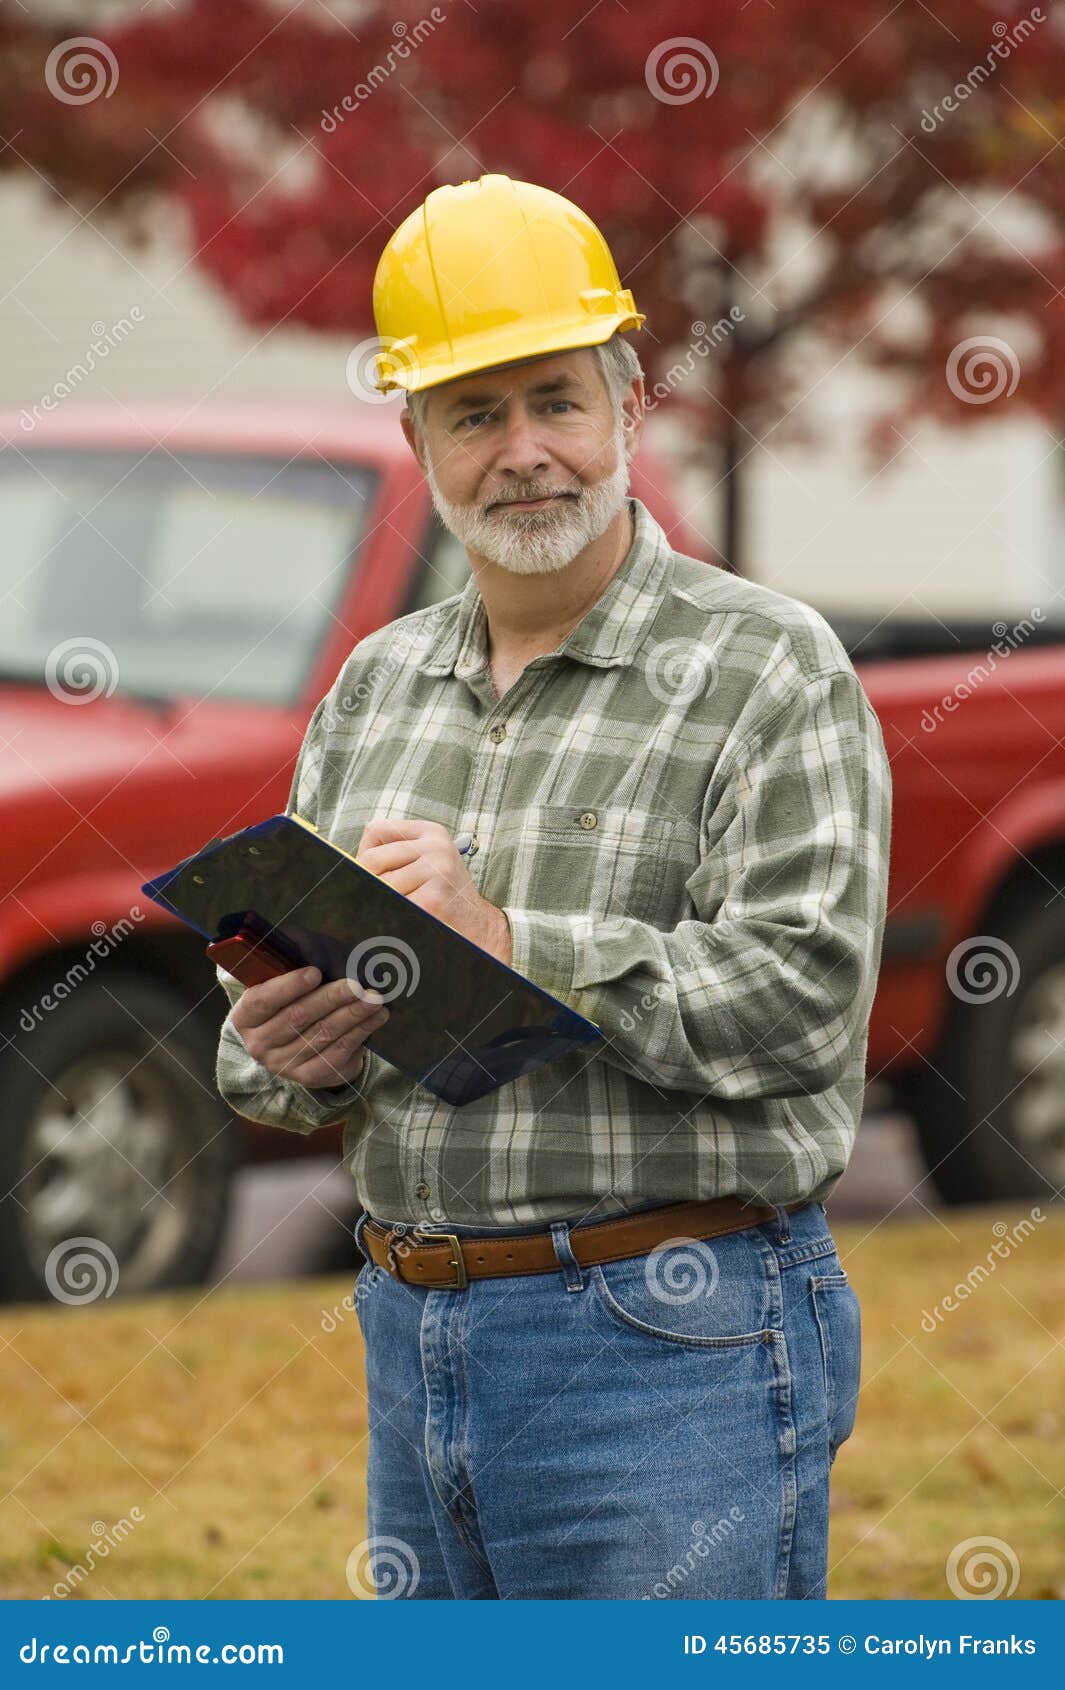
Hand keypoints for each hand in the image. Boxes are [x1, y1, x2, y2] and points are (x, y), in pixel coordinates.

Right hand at [230, 966, 389, 1090]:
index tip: (315, 972)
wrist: (296, 1045)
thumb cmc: (291, 1003)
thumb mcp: (282, 984)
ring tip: (375, 997)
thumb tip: (311, 945)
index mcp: (246, 1017)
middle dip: (332, 997)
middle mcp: (259, 1044)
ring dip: (353, 1013)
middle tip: (357, 984)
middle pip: (298, 1017)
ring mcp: (283, 1064)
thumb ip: (289, 966)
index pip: (262, 1000)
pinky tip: (377, 1016)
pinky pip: (338, 1051)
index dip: (288, 986)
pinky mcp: (309, 1076)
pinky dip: (361, 1031)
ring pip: (323, 1034)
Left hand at [355, 817, 511, 962]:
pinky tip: (404, 922)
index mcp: (431, 832)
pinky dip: (391, 918)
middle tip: (376, 900)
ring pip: (380, 885)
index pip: (376, 830)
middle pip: (372, 859)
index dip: (367, 854)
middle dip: (368, 882)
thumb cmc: (442, 896)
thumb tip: (345, 866)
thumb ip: (392, 856)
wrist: (479, 928)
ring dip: (380, 903)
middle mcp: (436, 846)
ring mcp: (437, 871)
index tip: (374, 874)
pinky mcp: (434, 898)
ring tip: (395, 911)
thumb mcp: (425, 864)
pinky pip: (393, 906)